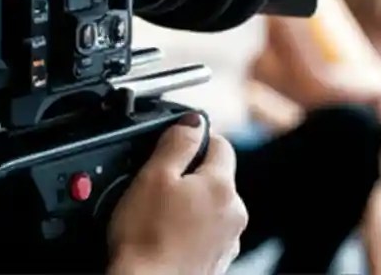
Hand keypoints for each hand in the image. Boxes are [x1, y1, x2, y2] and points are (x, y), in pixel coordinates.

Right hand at [106, 114, 247, 274]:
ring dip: (188, 204)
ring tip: (156, 214)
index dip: (192, 138)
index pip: (219, 142)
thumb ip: (177, 141)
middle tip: (155, 185)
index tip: (170, 147)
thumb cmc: (146, 239)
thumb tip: (193, 121)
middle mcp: (234, 213)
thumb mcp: (153, 175)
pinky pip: (204, 232)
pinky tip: (164, 236)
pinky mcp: (216, 261)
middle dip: (188, 175)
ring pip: (209, 205)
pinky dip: (188, 230)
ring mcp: (228, 240)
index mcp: (222, 187)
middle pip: (215, 176)